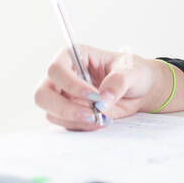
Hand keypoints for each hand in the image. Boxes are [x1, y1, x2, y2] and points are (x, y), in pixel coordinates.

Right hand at [37, 45, 173, 130]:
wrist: (141, 90)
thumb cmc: (134, 72)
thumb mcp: (131, 72)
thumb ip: (117, 83)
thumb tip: (102, 100)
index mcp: (73, 55)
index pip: (56, 69)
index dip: (71, 85)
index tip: (94, 96)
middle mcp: (63, 76)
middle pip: (43, 94)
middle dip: (64, 108)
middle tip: (90, 115)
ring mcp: (64, 96)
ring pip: (51, 112)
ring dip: (75, 120)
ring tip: (101, 118)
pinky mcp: (70, 112)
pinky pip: (65, 124)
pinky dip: (81, 126)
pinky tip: (101, 122)